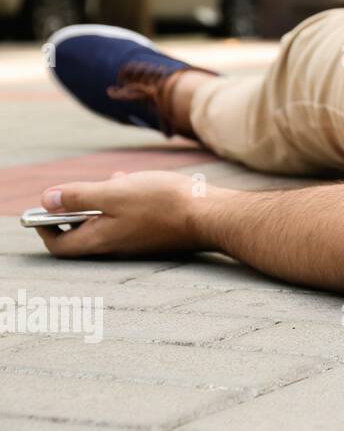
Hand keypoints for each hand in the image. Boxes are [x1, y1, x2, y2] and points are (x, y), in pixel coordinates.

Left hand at [34, 171, 220, 258]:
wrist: (212, 215)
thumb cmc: (164, 203)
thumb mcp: (115, 193)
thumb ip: (78, 197)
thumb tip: (47, 200)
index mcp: (101, 240)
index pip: (60, 245)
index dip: (46, 227)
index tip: (45, 209)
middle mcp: (117, 248)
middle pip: (83, 234)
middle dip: (78, 211)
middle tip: (82, 190)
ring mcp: (139, 244)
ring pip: (109, 225)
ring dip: (104, 204)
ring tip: (116, 182)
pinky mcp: (156, 236)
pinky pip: (130, 222)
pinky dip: (125, 206)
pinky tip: (140, 186)